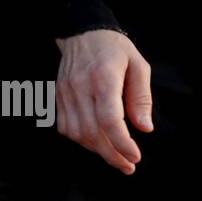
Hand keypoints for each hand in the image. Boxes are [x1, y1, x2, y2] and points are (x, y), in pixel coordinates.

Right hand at [54, 29, 153, 174]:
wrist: (82, 35)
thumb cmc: (113, 49)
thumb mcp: (138, 66)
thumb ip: (140, 98)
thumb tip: (144, 128)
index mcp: (103, 78)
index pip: (109, 120)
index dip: (122, 143)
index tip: (134, 156)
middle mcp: (80, 88)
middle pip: (92, 132)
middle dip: (111, 154)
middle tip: (127, 165)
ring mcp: (65, 95)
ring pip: (77, 134)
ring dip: (96, 150)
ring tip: (114, 156)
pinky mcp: (57, 99)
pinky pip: (66, 128)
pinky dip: (81, 140)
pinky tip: (95, 142)